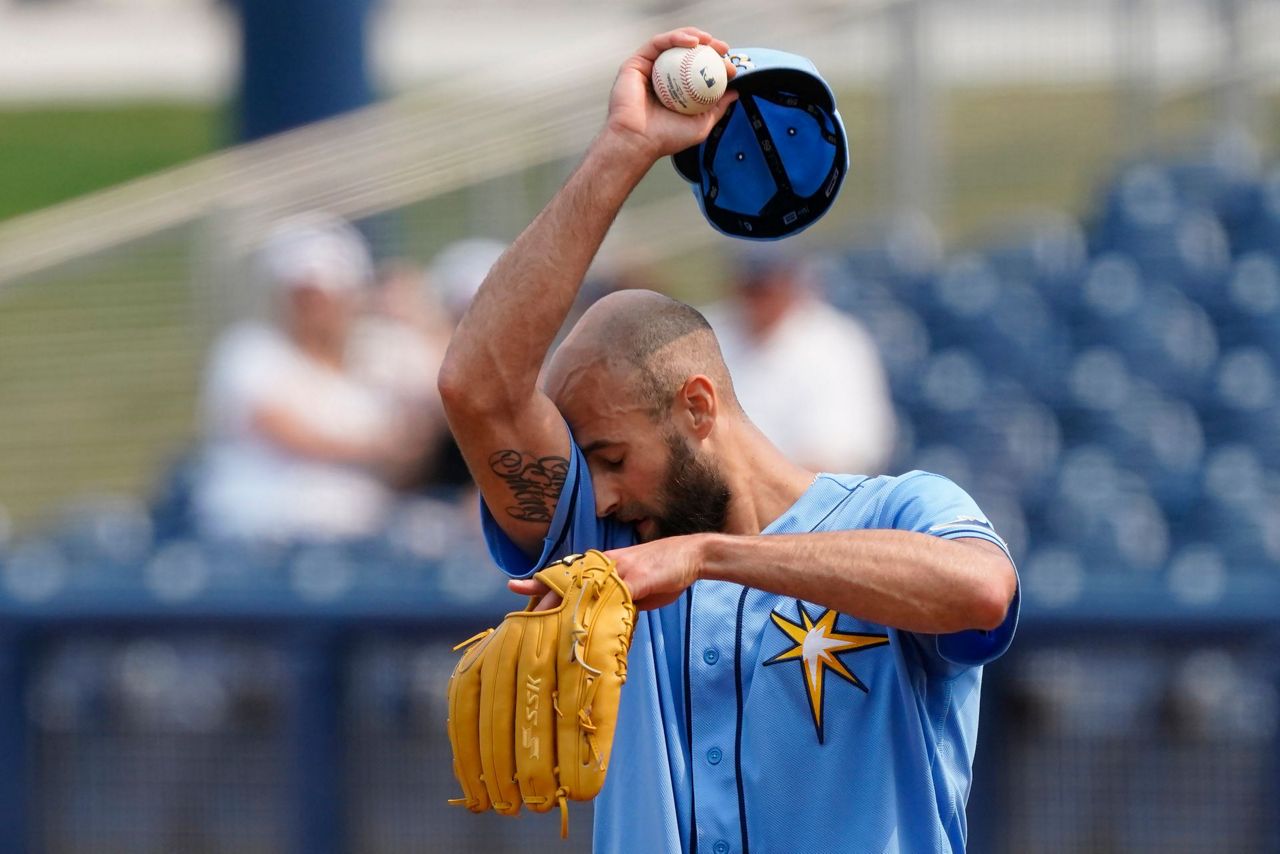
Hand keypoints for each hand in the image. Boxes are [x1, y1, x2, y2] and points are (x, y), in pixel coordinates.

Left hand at [507, 534, 707, 610]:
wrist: (691, 555)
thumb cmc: (660, 571)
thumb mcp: (632, 588)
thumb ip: (613, 601)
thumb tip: (599, 620)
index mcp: (601, 566)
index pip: (564, 573)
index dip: (539, 582)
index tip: (514, 587)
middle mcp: (605, 566)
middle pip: (567, 582)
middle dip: (543, 597)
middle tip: (519, 613)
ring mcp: (620, 572)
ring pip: (585, 589)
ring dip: (565, 606)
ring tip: (543, 621)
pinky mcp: (636, 582)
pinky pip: (614, 598)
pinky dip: (601, 611)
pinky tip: (587, 622)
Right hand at [601, 28, 737, 162]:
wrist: (638, 141)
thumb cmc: (665, 138)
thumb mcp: (701, 124)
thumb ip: (718, 108)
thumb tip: (735, 92)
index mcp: (676, 91)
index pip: (698, 70)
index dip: (715, 63)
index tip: (730, 67)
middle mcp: (662, 78)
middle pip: (686, 53)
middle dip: (707, 45)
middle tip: (722, 48)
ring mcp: (648, 69)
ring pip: (672, 44)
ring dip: (693, 36)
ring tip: (709, 40)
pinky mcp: (636, 63)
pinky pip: (658, 43)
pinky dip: (676, 38)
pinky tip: (692, 42)